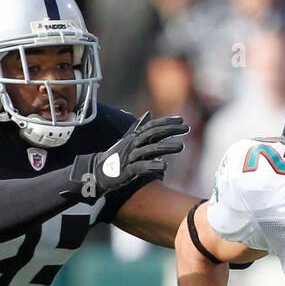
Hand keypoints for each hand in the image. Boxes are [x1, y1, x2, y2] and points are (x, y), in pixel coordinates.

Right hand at [71, 112, 187, 200]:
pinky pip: (142, 167)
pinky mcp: (128, 170)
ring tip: (181, 146)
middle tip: (186, 128)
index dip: (166, 122)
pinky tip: (165, 166)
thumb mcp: (127, 139)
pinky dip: (153, 166)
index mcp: (134, 137)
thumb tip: (148, 114)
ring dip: (166, 147)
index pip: (152, 126)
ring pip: (150, 149)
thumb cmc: (116, 155)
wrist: (98, 171)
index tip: (181, 120)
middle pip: (153, 134)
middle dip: (170, 130)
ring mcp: (130, 157)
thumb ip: (138, 127)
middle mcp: (133, 144)